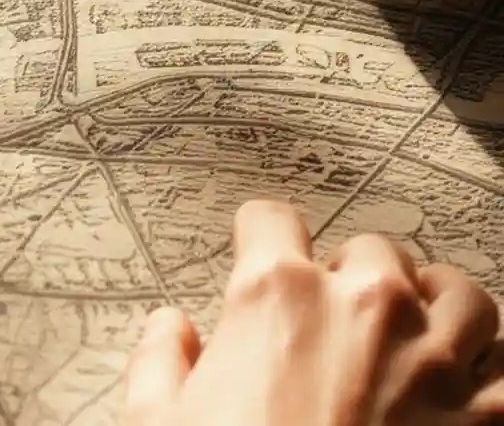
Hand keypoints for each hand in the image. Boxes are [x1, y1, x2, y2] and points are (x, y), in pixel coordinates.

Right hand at [124, 201, 503, 425]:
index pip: (270, 221)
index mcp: (277, 298)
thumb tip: (170, 330)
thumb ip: (160, 360)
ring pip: (459, 293)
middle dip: (351, 274)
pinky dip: (493, 369)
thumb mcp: (156, 422)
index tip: (259, 246)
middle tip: (334, 314)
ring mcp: (437, 357)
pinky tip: (468, 384)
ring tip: (417, 330)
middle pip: (371, 250)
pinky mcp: (489, 415)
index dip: (259, 234)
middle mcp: (364, 307)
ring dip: (436, 304)